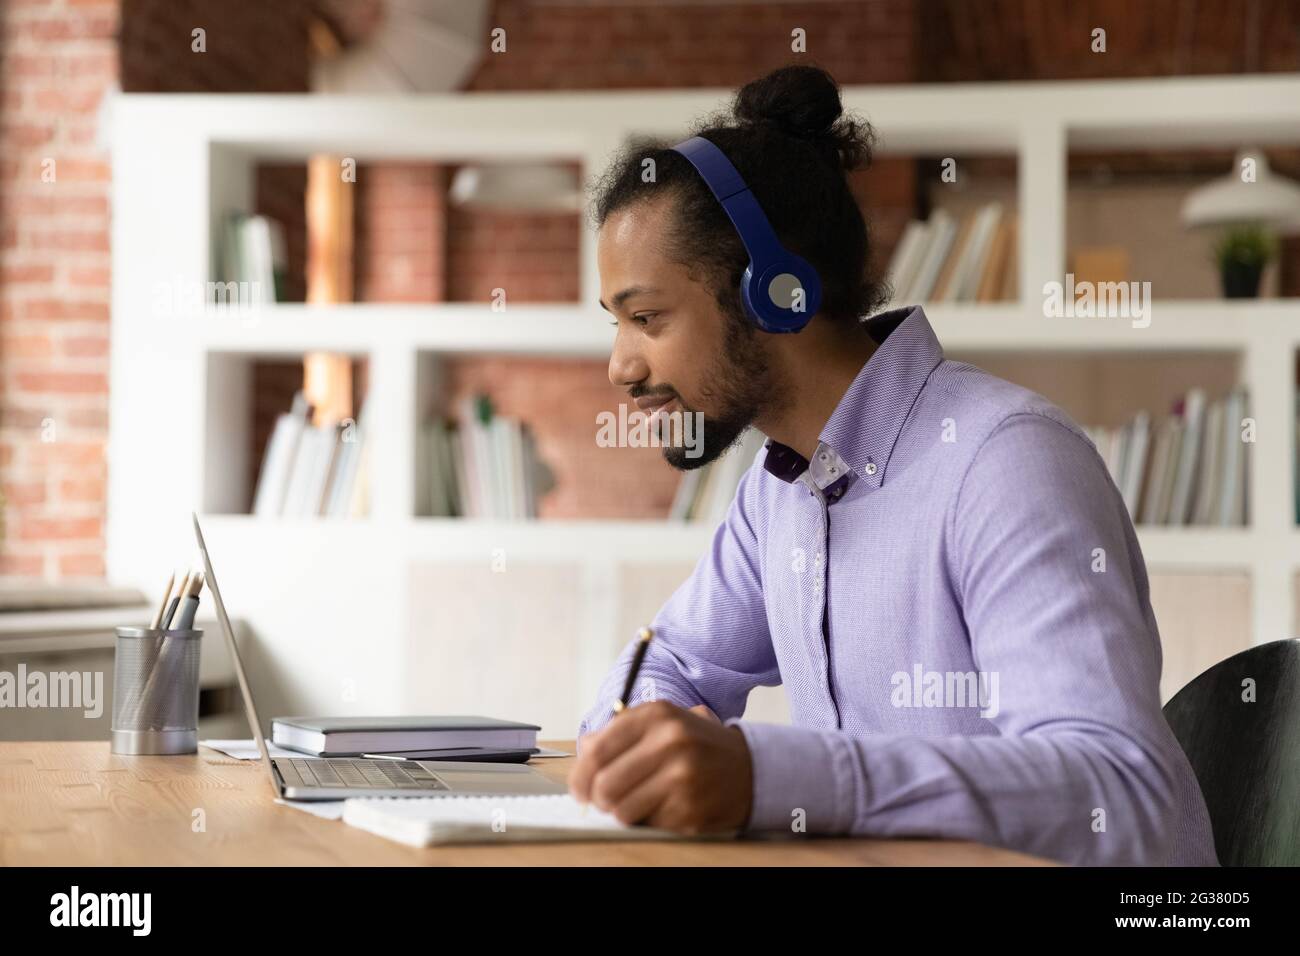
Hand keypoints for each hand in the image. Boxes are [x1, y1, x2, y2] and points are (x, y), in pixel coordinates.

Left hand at [570, 700, 751, 834]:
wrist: (750, 768)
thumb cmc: (697, 746)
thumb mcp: (663, 724)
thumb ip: (620, 732)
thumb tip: (584, 749)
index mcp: (658, 715)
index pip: (598, 750)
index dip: (580, 775)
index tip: (580, 788)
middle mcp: (671, 742)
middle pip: (605, 784)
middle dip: (597, 799)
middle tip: (603, 802)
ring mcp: (683, 777)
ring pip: (622, 810)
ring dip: (621, 813)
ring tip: (634, 804)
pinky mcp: (691, 810)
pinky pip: (648, 825)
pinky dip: (648, 821)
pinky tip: (663, 808)